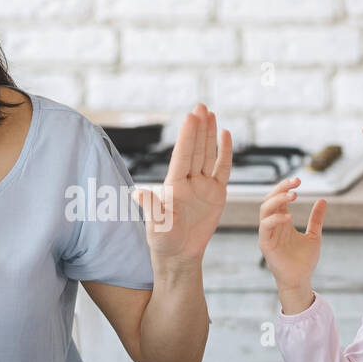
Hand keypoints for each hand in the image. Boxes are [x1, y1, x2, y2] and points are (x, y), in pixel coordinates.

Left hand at [134, 104, 231, 263]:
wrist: (179, 254)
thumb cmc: (163, 241)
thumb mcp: (156, 226)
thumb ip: (152, 208)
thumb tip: (137, 194)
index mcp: (173, 186)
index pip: (182, 156)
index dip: (187, 137)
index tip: (190, 117)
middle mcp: (188, 181)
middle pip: (195, 150)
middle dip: (198, 129)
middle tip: (201, 107)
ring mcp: (203, 185)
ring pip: (207, 155)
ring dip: (209, 134)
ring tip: (211, 114)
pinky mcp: (216, 193)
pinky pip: (222, 169)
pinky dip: (225, 153)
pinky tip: (225, 135)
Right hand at [258, 176, 325, 312]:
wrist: (300, 280)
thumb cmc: (304, 260)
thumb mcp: (314, 235)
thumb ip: (316, 219)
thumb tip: (323, 200)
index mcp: (282, 221)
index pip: (279, 199)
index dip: (286, 187)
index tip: (299, 180)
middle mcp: (273, 225)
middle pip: (269, 200)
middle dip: (280, 189)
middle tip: (295, 183)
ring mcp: (267, 234)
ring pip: (264, 210)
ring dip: (277, 200)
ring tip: (293, 195)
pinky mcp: (265, 244)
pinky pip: (265, 227)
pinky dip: (275, 219)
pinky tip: (289, 216)